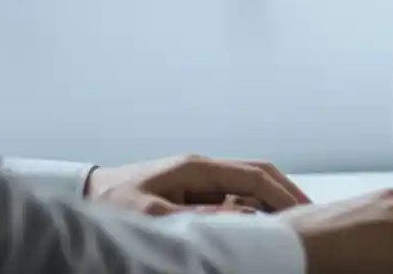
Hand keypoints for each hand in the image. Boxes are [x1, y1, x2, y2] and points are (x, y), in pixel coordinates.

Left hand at [85, 154, 310, 215]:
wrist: (81, 196)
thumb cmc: (110, 205)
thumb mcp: (152, 215)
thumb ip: (198, 216)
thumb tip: (242, 215)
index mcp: (196, 167)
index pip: (254, 177)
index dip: (283, 195)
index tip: (304, 214)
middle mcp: (202, 168)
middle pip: (258, 174)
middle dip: (287, 192)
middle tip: (311, 215)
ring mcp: (197, 179)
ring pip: (247, 185)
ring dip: (271, 201)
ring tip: (292, 223)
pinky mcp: (190, 192)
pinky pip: (231, 197)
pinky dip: (252, 209)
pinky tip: (261, 226)